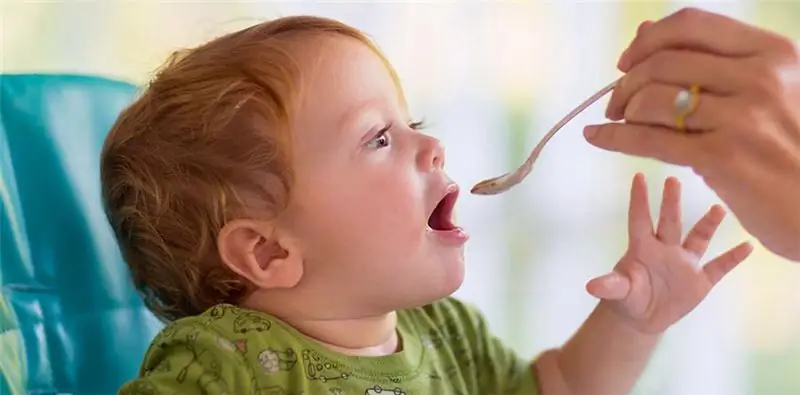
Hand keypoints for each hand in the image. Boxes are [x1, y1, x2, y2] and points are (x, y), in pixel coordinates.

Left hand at [583, 7, 799, 260]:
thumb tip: (644, 30)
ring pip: (652, 99)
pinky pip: (649, 140)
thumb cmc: (787, 146)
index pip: (691, 25)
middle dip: (627, 82)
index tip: (627, 61)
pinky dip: (613, 137)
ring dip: (623, 110)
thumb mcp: (763, 92)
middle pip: (662, 63)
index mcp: (771, 53)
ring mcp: (742, 118)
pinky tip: (596, 137)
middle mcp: (760, 78)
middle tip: (616, 102)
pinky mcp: (722, 157)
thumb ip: (709, 61)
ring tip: (619, 121)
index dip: (648, 41)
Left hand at [586, 174, 751, 333]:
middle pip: (669, 222)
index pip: (640, 220)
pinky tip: (748, 246)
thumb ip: (610, 286)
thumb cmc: (628, 297)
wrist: (644, 317)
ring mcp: (684, 263)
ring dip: (708, 224)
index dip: (639, 200)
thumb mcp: (619, 292)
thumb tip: (591, 286)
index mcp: (642, 248)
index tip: (638, 176)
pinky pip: (719, 266)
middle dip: (671, 203)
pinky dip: (732, 258)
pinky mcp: (700, 280)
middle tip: (673, 179)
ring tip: (718, 207)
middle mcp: (665, 249)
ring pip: (698, 238)